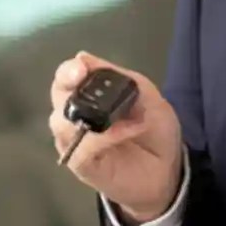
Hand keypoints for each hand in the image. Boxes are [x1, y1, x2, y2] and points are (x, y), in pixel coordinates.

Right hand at [49, 51, 183, 223]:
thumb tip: (83, 56)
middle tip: (90, 87)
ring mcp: (76, 143)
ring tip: (128, 116)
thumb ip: (118, 77)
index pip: (65, 79)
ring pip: (61, 123)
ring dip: (94, 115)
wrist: (168, 168)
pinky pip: (81, 148)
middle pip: (58, 98)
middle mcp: (76, 118)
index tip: (80, 68)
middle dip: (69, 88)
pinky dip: (104, 137)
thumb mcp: (146, 95)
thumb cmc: (154, 130)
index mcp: (88, 96)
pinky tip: (127, 131)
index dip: (68, 71)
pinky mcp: (82, 166)